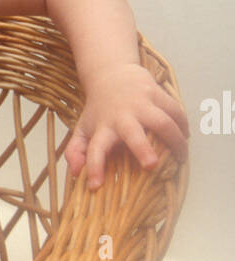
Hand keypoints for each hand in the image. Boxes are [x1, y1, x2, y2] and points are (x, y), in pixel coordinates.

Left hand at [64, 63, 188, 188]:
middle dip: (142, 149)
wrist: (110, 74)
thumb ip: (75, 151)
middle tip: (151, 165)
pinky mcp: (156, 92)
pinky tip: (185, 136)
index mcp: (102, 128)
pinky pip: (175, 109)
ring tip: (181, 157)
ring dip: (175, 140)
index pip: (94, 149)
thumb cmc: (98, 110)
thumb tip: (75, 173)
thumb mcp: (82, 129)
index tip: (95, 186)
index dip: (94, 167)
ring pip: (163, 121)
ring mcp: (140, 103)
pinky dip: (183, 124)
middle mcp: (121, 116)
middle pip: (133, 133)